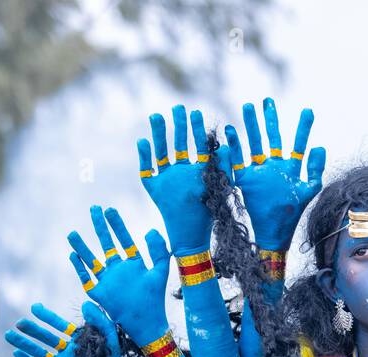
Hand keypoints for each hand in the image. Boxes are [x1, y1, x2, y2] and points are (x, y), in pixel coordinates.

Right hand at [5, 301, 129, 356]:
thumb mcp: (109, 339)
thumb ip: (99, 321)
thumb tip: (86, 304)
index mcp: (76, 343)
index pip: (58, 326)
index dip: (47, 317)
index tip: (34, 307)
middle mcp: (66, 354)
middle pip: (44, 339)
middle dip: (31, 330)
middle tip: (19, 322)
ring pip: (38, 353)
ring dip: (24, 344)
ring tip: (9, 335)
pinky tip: (17, 353)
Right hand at [66, 206, 171, 347]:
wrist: (147, 323)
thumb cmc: (155, 299)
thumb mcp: (159, 272)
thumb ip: (158, 251)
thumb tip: (151, 230)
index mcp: (133, 264)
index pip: (123, 240)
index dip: (117, 225)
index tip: (109, 209)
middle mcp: (118, 270)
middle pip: (106, 244)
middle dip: (100, 227)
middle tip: (93, 208)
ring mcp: (107, 281)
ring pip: (91, 260)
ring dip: (82, 247)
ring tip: (72, 233)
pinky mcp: (99, 294)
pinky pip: (86, 279)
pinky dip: (79, 269)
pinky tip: (73, 256)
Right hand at [137, 105, 221, 252]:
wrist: (192, 237)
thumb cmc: (208, 215)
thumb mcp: (219, 189)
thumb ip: (223, 166)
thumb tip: (226, 144)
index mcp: (197, 170)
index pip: (196, 145)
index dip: (196, 130)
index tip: (196, 113)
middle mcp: (180, 171)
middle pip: (178, 143)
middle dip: (178, 126)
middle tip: (178, 108)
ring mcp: (166, 177)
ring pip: (161, 151)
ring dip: (158, 134)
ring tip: (156, 116)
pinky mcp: (153, 187)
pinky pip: (147, 169)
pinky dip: (144, 156)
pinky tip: (142, 141)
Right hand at [224, 98, 324, 251]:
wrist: (273, 233)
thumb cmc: (292, 215)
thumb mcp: (308, 191)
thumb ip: (315, 170)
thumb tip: (320, 146)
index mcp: (290, 169)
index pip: (298, 144)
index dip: (303, 128)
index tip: (308, 111)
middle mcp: (274, 166)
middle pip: (272, 138)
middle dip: (270, 119)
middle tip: (268, 101)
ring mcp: (259, 171)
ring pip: (255, 143)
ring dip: (251, 125)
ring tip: (248, 107)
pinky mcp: (245, 178)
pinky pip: (238, 159)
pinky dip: (234, 145)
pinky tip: (231, 130)